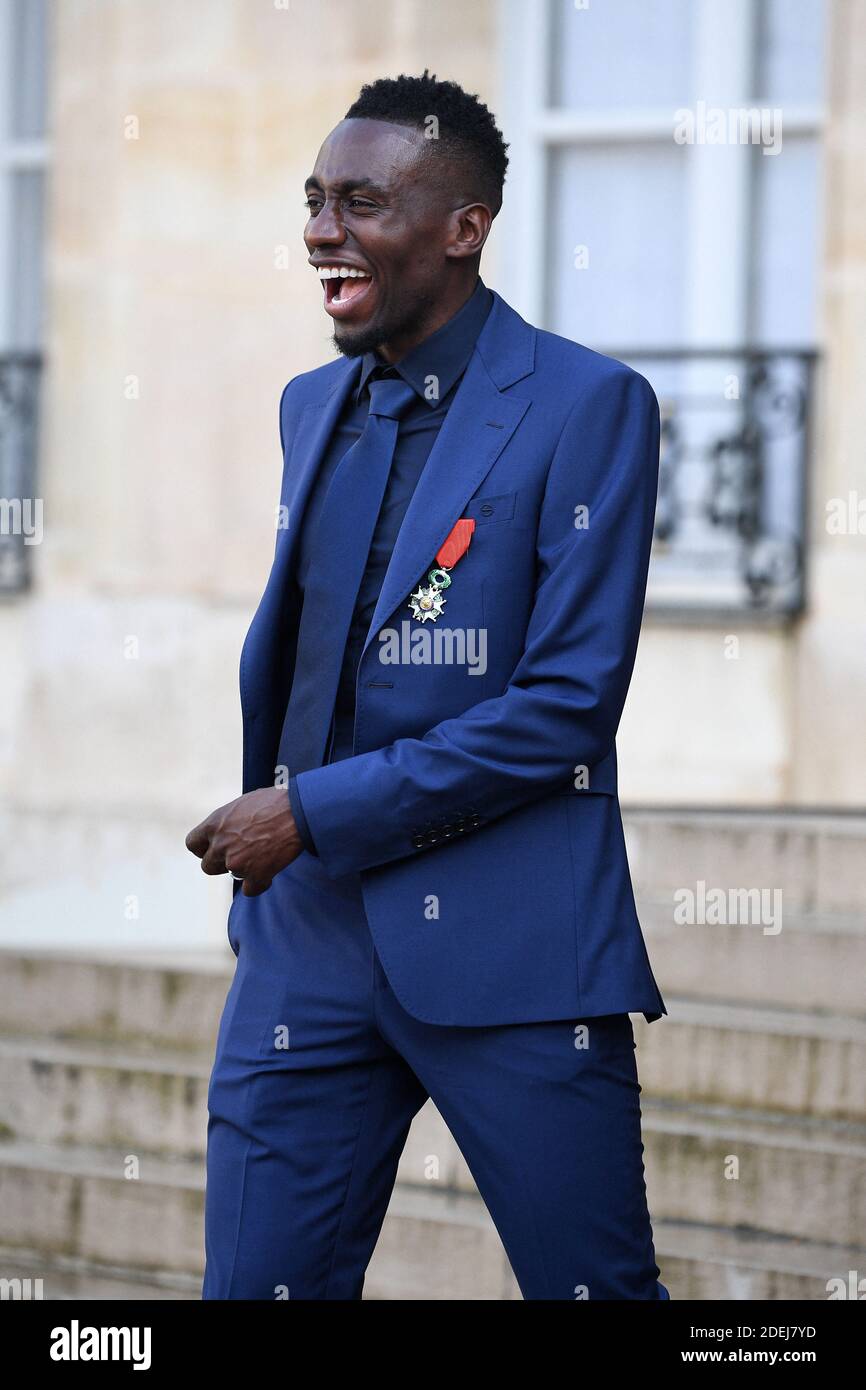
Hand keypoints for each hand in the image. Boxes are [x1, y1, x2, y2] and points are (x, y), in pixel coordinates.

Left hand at [185, 788, 303, 895]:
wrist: (298, 812)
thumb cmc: (274, 802)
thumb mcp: (242, 804)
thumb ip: (228, 821)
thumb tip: (227, 829)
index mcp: (214, 824)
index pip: (192, 844)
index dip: (203, 848)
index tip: (213, 848)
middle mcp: (220, 845)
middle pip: (208, 866)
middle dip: (221, 862)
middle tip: (240, 854)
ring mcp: (236, 863)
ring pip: (231, 876)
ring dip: (243, 870)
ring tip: (260, 857)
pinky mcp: (255, 876)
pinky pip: (250, 890)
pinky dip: (260, 883)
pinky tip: (269, 871)